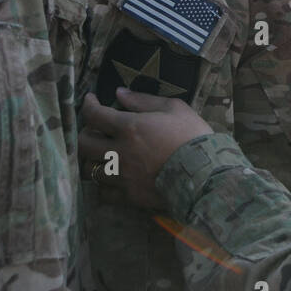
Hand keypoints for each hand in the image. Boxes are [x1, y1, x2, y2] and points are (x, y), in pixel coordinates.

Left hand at [78, 89, 212, 210]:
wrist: (207, 173)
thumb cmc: (193, 136)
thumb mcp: (174, 108)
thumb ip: (144, 100)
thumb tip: (120, 94)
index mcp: (129, 128)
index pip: (94, 114)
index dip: (88, 104)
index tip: (91, 100)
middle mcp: (120, 152)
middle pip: (83, 144)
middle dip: (85, 133)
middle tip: (95, 129)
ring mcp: (123, 176)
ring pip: (90, 169)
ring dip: (93, 159)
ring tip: (102, 154)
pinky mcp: (130, 196)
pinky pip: (104, 193)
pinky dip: (104, 184)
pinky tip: (113, 177)